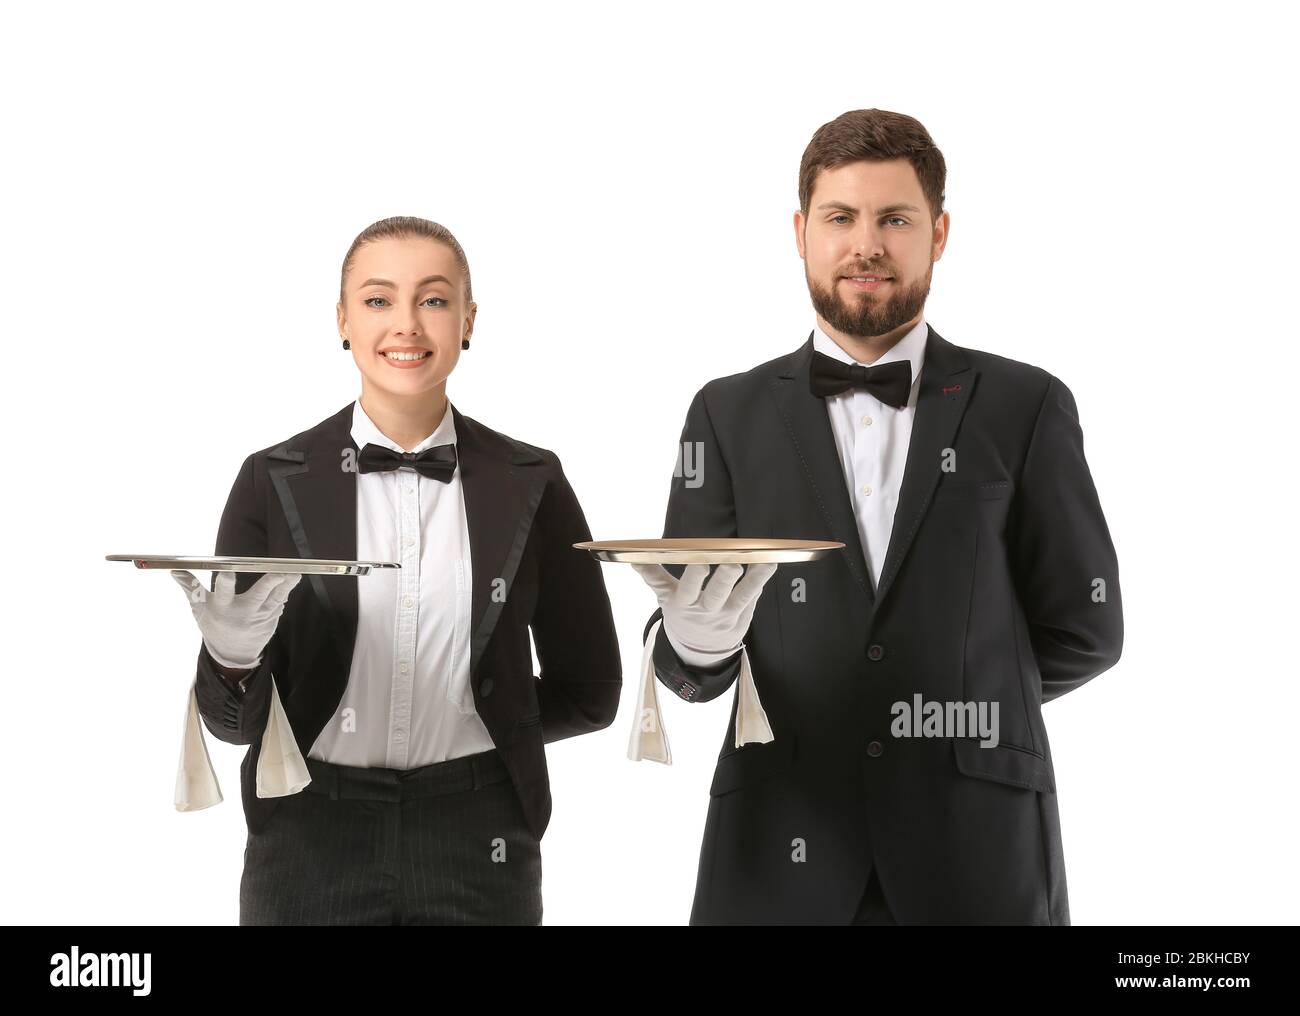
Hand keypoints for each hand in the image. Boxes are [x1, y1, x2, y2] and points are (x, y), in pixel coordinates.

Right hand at [171, 570, 300, 669]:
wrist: (234, 653)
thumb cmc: (213, 624)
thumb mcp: (199, 609)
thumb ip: (191, 588)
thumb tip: (175, 570)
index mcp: (223, 608)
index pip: (222, 594)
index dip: (225, 583)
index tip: (227, 572)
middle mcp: (243, 612)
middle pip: (258, 595)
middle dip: (269, 584)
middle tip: (279, 573)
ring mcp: (261, 616)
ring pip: (276, 598)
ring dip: (286, 585)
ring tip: (295, 573)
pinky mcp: (272, 617)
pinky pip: (281, 601)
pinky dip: (286, 590)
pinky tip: (292, 578)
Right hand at [632, 562, 776, 663]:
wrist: (699, 650)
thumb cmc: (682, 611)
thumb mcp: (665, 597)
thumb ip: (653, 577)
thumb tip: (632, 558)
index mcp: (684, 604)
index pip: (688, 589)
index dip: (695, 577)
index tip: (702, 562)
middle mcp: (706, 611)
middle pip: (716, 595)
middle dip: (725, 579)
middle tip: (734, 563)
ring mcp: (726, 618)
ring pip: (743, 597)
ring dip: (756, 579)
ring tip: (767, 562)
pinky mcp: (742, 620)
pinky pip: (752, 600)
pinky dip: (759, 584)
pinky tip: (767, 565)